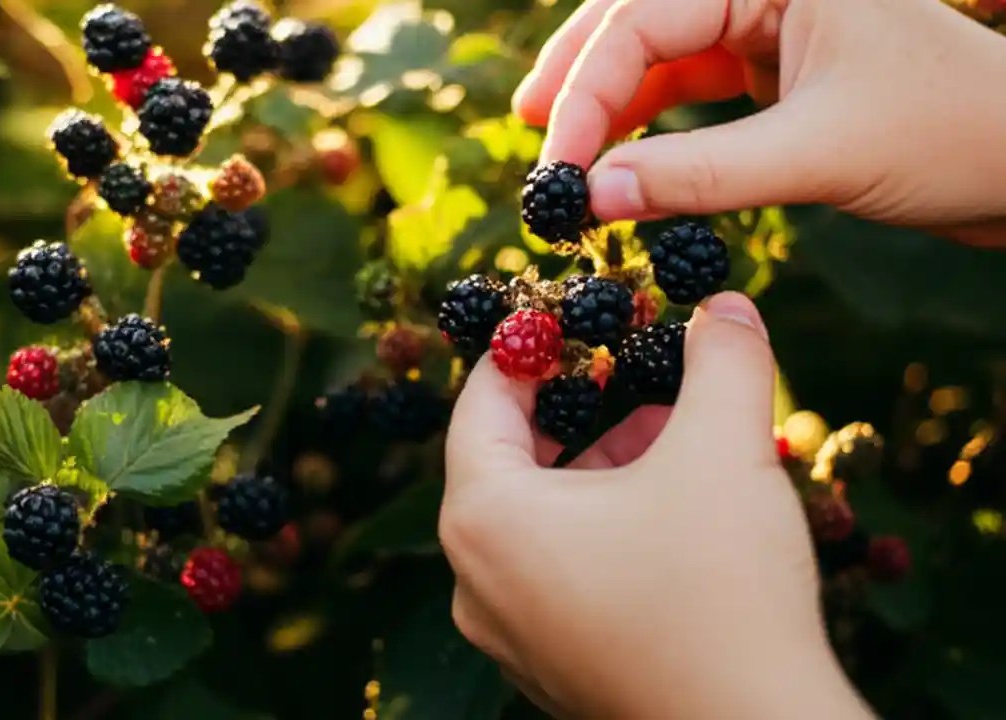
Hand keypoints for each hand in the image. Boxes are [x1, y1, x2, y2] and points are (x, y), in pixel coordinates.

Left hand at [440, 293, 872, 717]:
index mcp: (484, 518)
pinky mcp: (549, 663)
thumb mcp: (725, 451)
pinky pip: (557, 569)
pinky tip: (672, 506)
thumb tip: (727, 302)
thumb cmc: (721, 595)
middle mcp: (476, 579)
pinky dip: (601, 525)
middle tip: (623, 367)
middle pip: (508, 458)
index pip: (481, 402)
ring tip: (671, 432)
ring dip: (597, 465)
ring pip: (539, 516)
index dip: (528, 348)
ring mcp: (509, 631)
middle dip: (573, 405)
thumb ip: (722, 360)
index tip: (573, 316)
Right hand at [515, 0, 1005, 245]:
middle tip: (527, 132)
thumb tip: (594, 199)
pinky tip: (618, 157)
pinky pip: (690, 86)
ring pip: (660, 52)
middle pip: (641, 17)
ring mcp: (772, 23)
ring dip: (609, 102)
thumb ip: (700, 176)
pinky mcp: (776, 68)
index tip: (558, 168)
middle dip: (582, 78)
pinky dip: (650, 124)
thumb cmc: (951, 137)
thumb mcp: (819, 155)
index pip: (649, 15)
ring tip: (559, 150)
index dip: (589, 91)